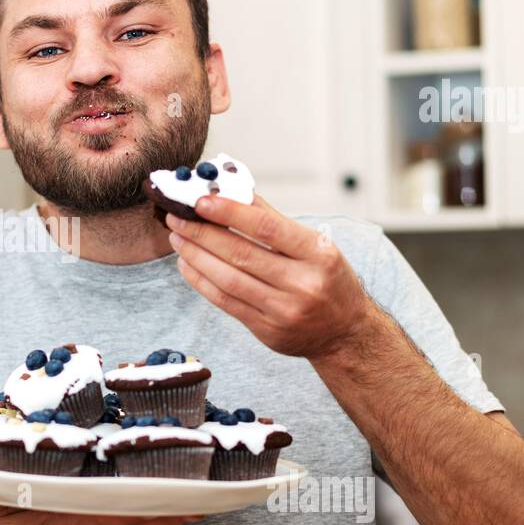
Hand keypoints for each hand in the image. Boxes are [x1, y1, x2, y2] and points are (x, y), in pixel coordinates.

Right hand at [0, 499, 202, 524]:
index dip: (137, 505)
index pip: (107, 513)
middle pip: (138, 518)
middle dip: (171, 506)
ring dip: (177, 510)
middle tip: (206, 490)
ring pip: (147, 523)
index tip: (163, 494)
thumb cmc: (3, 509)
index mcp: (63, 521)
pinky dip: (169, 513)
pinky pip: (145, 524)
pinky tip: (192, 502)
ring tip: (210, 494)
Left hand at [165, 193, 377, 360]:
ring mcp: (283, 310)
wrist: (345, 333)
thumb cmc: (328, 280)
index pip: (266, 228)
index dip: (229, 212)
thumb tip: (233, 192)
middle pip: (241, 254)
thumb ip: (274, 220)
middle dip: (202, 233)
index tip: (201, 201)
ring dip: (196, 256)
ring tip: (178, 237)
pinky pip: (225, 302)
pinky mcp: (266, 330)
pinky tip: (187, 264)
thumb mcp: (316, 246)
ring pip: (228, 279)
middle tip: (178, 216)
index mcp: (318, 254)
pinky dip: (201, 281)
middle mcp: (302, 283)